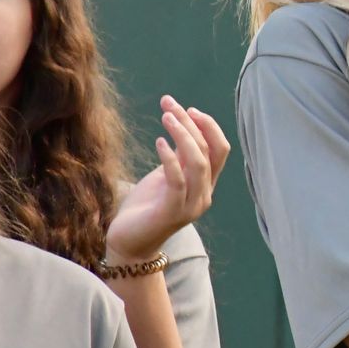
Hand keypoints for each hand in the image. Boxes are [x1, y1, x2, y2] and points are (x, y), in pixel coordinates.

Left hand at [103, 96, 232, 263]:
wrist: (129, 242)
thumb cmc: (146, 207)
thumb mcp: (165, 175)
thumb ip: (179, 157)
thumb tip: (182, 124)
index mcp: (205, 184)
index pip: (220, 149)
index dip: (209, 126)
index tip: (187, 108)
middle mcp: (204, 194)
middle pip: (209, 152)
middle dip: (192, 123)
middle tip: (169, 105)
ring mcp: (191, 205)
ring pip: (198, 163)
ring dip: (183, 136)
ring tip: (165, 117)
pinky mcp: (172, 212)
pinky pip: (177, 180)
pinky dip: (169, 158)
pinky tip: (158, 142)